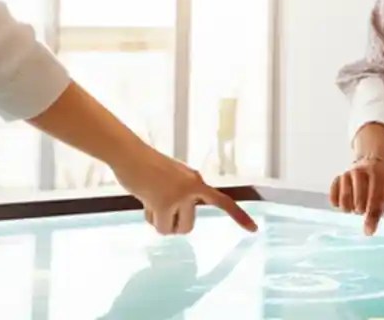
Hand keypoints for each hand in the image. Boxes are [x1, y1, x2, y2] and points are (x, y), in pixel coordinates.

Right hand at [115, 153, 256, 235]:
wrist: (129, 153)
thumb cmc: (144, 166)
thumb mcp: (170, 179)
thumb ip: (179, 195)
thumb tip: (174, 220)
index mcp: (196, 181)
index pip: (222, 201)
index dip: (238, 216)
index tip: (255, 230)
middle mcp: (193, 187)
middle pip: (188, 226)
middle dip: (172, 223)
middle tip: (158, 206)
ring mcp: (181, 196)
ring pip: (174, 229)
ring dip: (161, 222)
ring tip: (150, 200)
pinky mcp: (166, 203)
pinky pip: (161, 228)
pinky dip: (151, 220)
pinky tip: (145, 201)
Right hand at [330, 154, 383, 235]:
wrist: (371, 159)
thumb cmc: (380, 181)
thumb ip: (379, 210)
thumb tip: (368, 231)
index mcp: (377, 174)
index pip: (374, 198)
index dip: (371, 216)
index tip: (368, 231)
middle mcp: (360, 171)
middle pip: (358, 201)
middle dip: (361, 210)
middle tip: (364, 207)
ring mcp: (347, 174)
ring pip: (343, 200)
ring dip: (349, 208)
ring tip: (355, 206)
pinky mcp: (338, 178)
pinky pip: (333, 196)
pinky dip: (337, 203)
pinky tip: (344, 203)